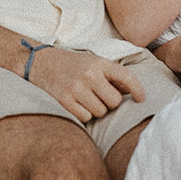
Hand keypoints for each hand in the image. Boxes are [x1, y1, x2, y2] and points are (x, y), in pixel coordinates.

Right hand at [29, 46, 144, 121]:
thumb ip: (111, 75)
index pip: (127, 77)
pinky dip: (84, 115)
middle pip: (114, 101)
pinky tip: (77, 104)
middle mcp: (89, 74)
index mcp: (99, 63)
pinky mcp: (64, 100)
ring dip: (96, 109)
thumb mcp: (92, 62)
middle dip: (110, 102)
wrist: (39, 62)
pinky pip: (85, 117)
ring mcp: (76, 88)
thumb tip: (132, 92)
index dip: (138, 90)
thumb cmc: (71, 64)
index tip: (141, 99)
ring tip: (86, 99)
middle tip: (99, 96)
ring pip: (100, 112)